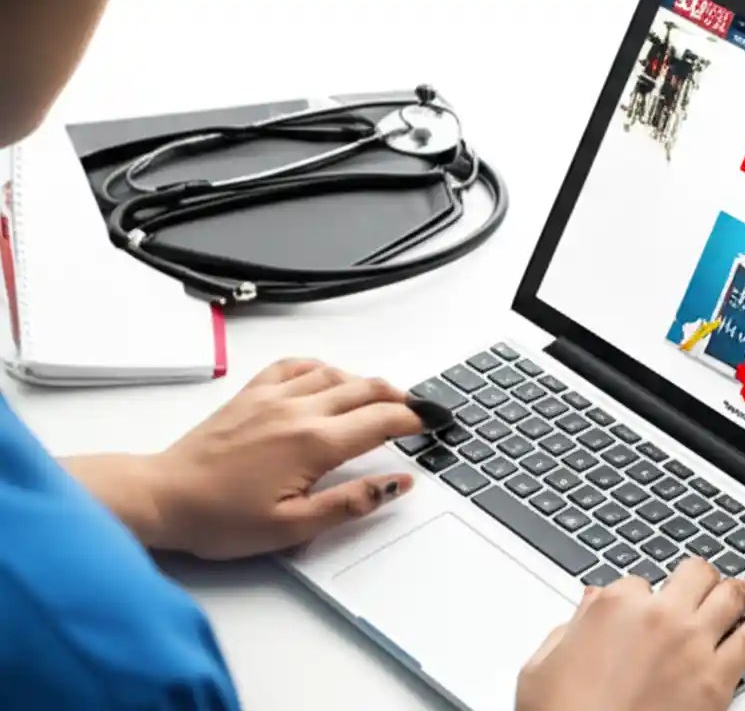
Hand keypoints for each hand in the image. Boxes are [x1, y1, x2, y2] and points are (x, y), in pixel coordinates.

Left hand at [142, 358, 422, 558]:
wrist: (163, 498)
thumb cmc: (219, 518)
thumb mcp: (294, 527)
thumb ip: (351, 503)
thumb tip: (397, 484)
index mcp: (313, 443)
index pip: (382, 421)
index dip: (416, 421)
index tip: (433, 425)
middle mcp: (298, 411)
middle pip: (367, 389)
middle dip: (402, 398)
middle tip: (419, 412)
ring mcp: (273, 397)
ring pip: (337, 373)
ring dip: (367, 383)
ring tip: (384, 398)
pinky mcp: (251, 394)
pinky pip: (296, 365)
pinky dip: (323, 367)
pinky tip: (330, 377)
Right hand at [516, 558, 744, 710]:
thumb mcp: (541, 666)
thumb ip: (569, 627)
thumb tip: (586, 605)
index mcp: (611, 606)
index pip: (636, 582)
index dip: (640, 598)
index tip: (640, 611)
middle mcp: (657, 617)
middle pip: (692, 574)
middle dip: (695, 578)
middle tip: (698, 586)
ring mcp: (693, 645)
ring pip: (728, 595)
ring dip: (734, 589)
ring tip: (741, 588)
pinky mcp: (719, 680)